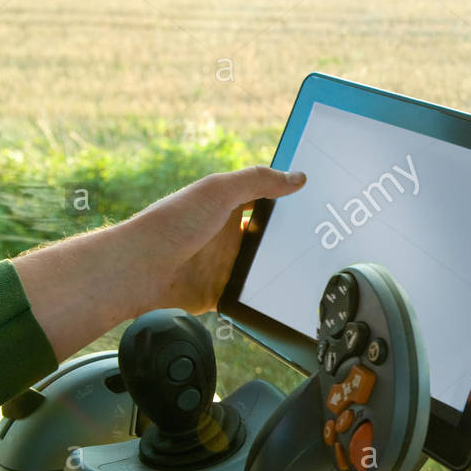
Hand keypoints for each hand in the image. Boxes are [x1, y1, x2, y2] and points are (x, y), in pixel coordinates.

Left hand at [12, 166, 306, 361]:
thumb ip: (257, 181)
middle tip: (330, 238)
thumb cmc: (171, 223)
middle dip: (298, 236)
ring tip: (320, 269)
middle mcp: (230, 233)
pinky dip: (268, 295)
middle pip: (273, 233)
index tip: (323, 200)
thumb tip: (297, 176)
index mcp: (229, 204)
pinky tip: (289, 294)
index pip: (269, 197)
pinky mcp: (222, 292)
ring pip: (267, 265)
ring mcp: (227, 263)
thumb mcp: (218, 191)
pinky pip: (252, 294)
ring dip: (286, 268)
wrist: (140, 271)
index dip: (293, 198)